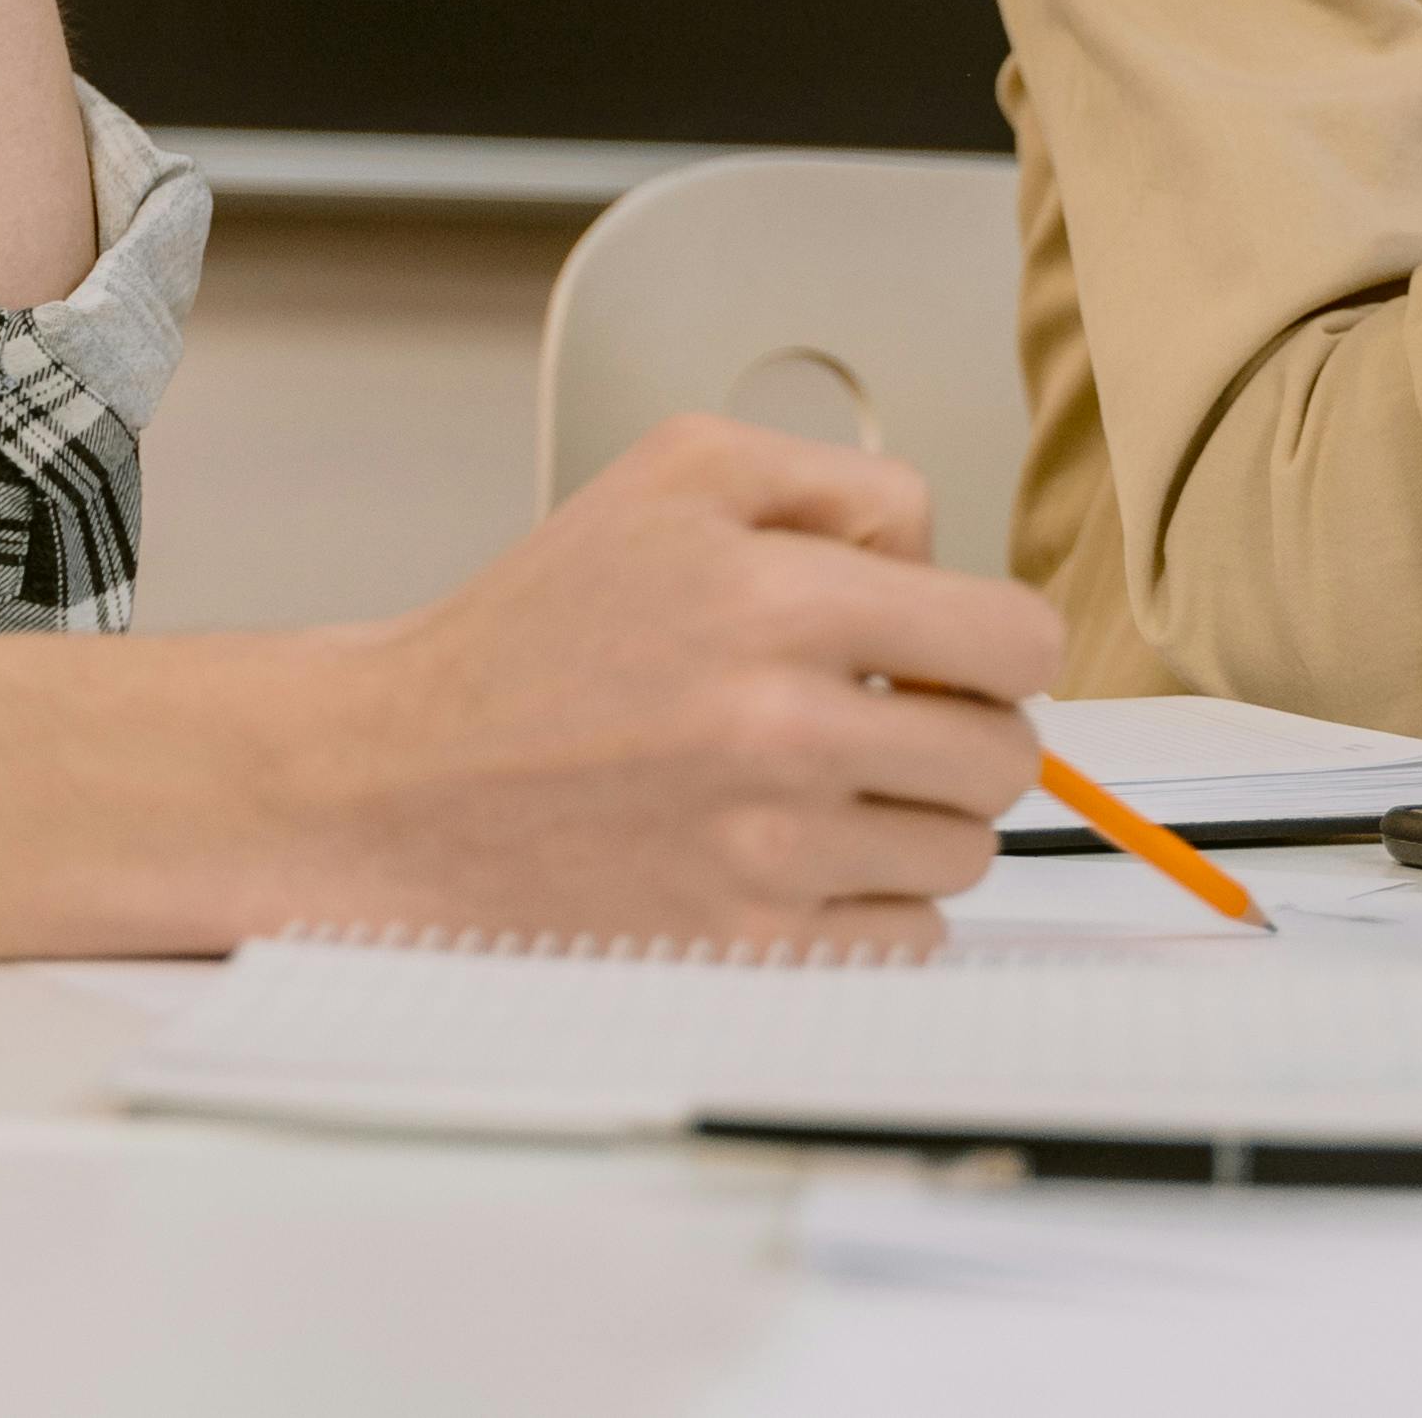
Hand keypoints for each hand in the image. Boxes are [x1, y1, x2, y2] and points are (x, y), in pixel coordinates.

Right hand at [290, 417, 1061, 953]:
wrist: (407, 778)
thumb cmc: (538, 628)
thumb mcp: (680, 471)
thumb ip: (840, 480)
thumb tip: (944, 557)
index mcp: (780, 598)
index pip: (1013, 641)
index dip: (1000, 643)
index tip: (961, 653)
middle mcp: (782, 729)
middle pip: (1004, 756)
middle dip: (960, 728)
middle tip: (882, 714)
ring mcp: (768, 854)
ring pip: (961, 853)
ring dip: (914, 818)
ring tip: (820, 783)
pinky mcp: (745, 949)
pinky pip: (904, 939)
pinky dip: (871, 902)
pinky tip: (797, 855)